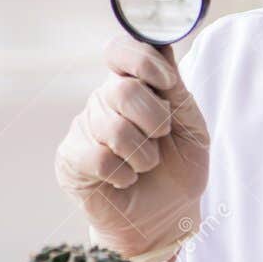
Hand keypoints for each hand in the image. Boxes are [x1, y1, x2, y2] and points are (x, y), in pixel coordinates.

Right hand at [56, 36, 209, 261]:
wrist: (167, 216)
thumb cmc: (179, 168)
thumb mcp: (192, 128)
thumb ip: (177, 91)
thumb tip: (163, 45)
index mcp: (134, 85)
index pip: (120, 50)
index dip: (142, 60)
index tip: (166, 82)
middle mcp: (104, 100)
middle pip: (121, 89)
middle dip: (155, 119)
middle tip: (162, 139)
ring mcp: (84, 128)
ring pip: (113, 128)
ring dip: (144, 155)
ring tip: (146, 165)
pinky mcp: (70, 158)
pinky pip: (99, 158)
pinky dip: (124, 174)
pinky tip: (126, 180)